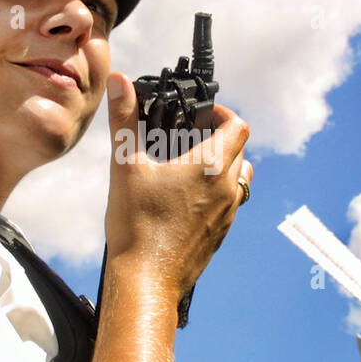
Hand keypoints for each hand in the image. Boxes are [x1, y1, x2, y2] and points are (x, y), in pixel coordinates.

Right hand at [103, 71, 251, 297]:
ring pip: (240, 179)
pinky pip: (230, 204)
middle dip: (220, 138)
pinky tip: (187, 198)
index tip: (201, 113)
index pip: (238, 127)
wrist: (145, 281)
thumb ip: (125, 120)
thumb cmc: (135, 225)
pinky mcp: (221, 235)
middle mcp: (227, 190)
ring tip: (191, 166)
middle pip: (241, 151)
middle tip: (190, 137)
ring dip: (224, 166)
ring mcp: (228, 215)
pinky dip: (218, 192)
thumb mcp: (125, 167)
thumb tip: (120, 80)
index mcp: (210, 168)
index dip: (222, 113)